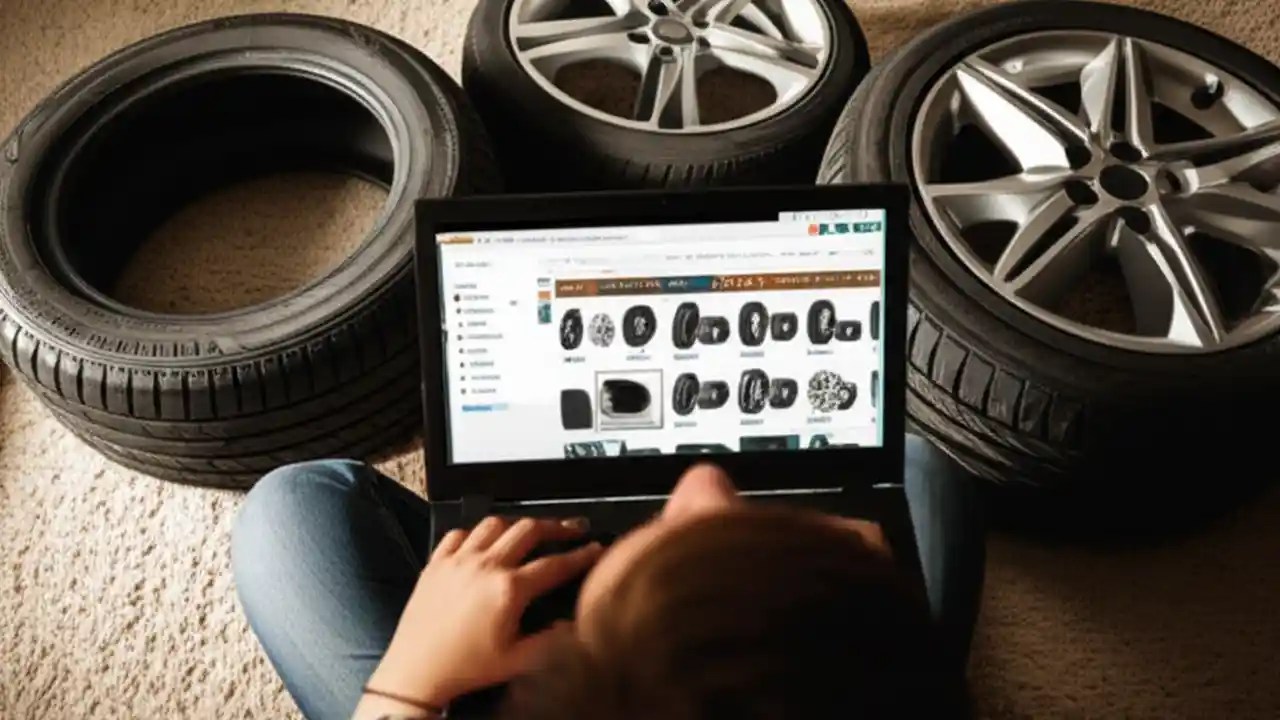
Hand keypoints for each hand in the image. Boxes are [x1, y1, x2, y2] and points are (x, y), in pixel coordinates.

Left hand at [365, 516, 603, 707]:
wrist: (417, 671)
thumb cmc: (467, 668)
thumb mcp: (517, 660)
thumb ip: (551, 640)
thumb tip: (571, 624)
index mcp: (508, 590)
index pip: (554, 565)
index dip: (580, 555)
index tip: (594, 548)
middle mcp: (485, 566)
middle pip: (528, 529)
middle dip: (556, 526)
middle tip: (571, 529)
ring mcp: (458, 560)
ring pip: (494, 523)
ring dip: (516, 524)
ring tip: (529, 531)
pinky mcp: (436, 563)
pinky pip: (458, 534)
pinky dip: (475, 533)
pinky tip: (483, 542)